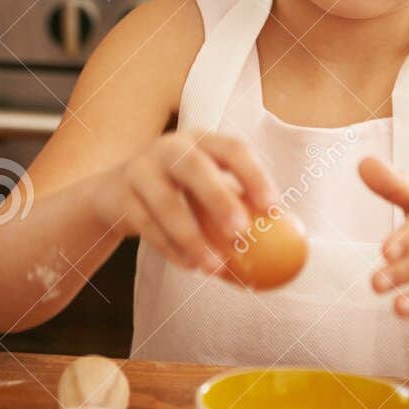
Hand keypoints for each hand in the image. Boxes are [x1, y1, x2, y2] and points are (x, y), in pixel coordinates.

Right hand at [97, 131, 277, 276]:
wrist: (114, 194)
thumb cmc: (180, 194)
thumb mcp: (208, 190)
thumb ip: (243, 206)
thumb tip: (294, 239)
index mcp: (201, 141)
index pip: (231, 149)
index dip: (253, 176)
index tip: (273, 209)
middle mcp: (169, 148)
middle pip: (193, 166)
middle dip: (218, 198)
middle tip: (241, 233)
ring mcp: (140, 170)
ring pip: (165, 202)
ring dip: (191, 237)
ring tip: (215, 267)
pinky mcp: (119, 196)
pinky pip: (146, 225)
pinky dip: (170, 248)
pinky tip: (191, 267)